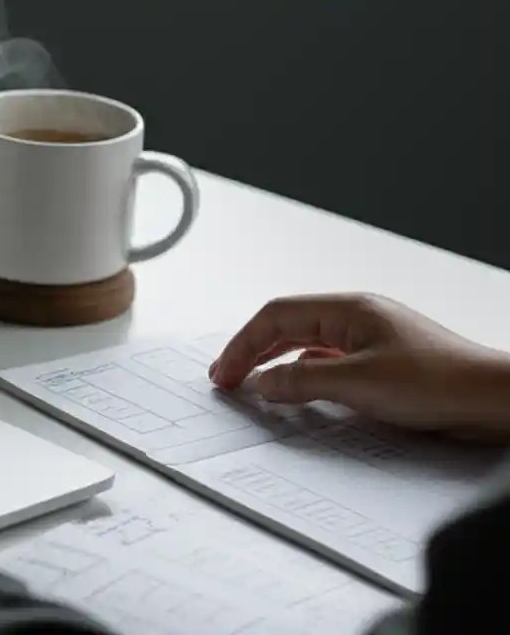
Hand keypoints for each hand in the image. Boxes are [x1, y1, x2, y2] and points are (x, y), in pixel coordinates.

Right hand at [209, 293, 509, 439]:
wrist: (491, 398)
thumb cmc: (438, 381)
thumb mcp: (357, 383)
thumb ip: (301, 381)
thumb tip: (263, 383)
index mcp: (348, 309)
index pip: (276, 316)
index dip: (243, 344)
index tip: (225, 374)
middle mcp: (356, 319)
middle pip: (287, 327)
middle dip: (252, 352)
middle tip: (227, 380)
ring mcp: (369, 341)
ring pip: (306, 346)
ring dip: (276, 364)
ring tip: (254, 387)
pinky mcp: (381, 365)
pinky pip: (328, 364)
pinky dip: (303, 376)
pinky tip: (298, 395)